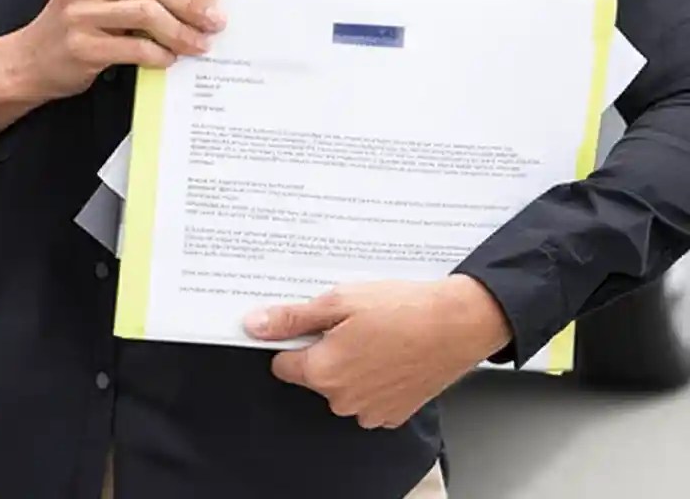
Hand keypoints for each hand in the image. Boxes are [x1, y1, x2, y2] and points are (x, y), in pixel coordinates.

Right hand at [7, 0, 224, 100]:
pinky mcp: (82, 47)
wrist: (27, 61)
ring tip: (200, 44)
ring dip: (182, 31)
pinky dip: (159, 54)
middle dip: (193, 2)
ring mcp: (81, 14)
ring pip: (148, 14)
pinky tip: (170, 59)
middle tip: (215, 20)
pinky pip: (134, 48)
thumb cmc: (73, 26)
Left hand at [243, 276, 512, 429]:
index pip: (282, 363)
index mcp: (323, 372)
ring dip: (351, 365)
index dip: (294, 341)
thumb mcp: (338, 302)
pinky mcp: (394, 413)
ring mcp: (370, 411)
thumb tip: (256, 325)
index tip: (310, 325)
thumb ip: (292, 319)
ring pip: (342, 387)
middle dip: (325, 351)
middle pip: (314, 375)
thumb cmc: (404, 309)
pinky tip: (392, 353)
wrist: (460, 322)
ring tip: (377, 336)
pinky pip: (369, 397)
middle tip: (352, 324)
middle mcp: (343, 400)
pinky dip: (375, 379)